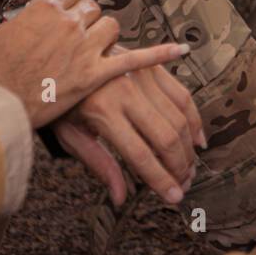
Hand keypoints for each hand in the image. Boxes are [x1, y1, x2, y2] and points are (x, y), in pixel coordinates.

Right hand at [0, 0, 189, 128]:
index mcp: (42, 10)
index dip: (71, 9)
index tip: (68, 21)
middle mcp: (68, 23)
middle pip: (94, 11)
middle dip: (90, 24)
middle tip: (82, 43)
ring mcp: (84, 47)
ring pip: (111, 29)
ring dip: (107, 39)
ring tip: (97, 53)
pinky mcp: (96, 73)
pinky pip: (135, 59)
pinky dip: (160, 54)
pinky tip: (181, 49)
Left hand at [52, 60, 204, 206]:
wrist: (58, 57)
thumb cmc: (62, 100)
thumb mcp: (70, 134)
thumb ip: (99, 164)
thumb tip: (121, 197)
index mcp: (101, 111)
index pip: (140, 154)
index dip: (160, 179)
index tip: (174, 197)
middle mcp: (125, 91)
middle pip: (166, 137)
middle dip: (179, 166)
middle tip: (183, 184)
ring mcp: (142, 76)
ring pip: (179, 118)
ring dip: (188, 148)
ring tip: (188, 168)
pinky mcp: (153, 67)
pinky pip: (183, 96)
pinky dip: (194, 120)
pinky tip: (197, 140)